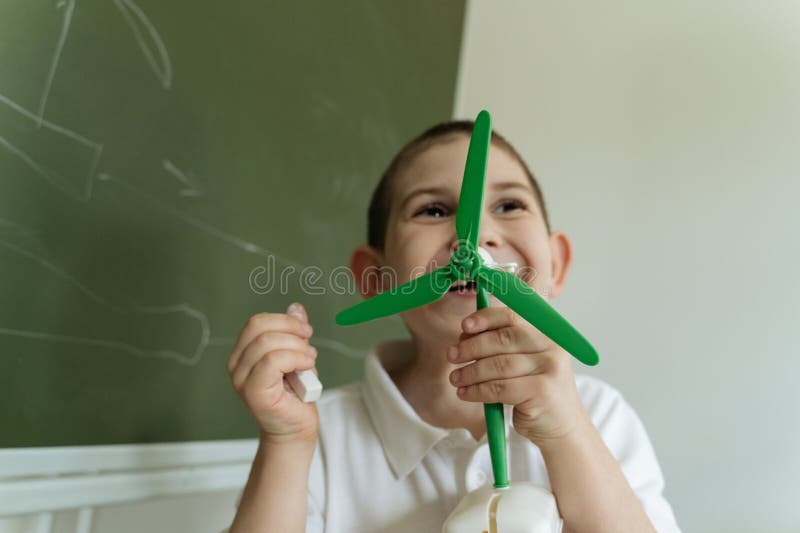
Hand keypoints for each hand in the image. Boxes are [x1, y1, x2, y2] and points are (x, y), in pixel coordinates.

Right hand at [227, 303, 318, 445]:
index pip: (256, 323)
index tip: (305, 330)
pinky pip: (272, 362)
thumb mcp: (296, 354)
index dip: (284, 320)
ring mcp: (242, 379)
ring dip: (297, 348)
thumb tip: (295, 308)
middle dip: (291, 331)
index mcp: (243, 353)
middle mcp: (236, 365)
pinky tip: (306, 367)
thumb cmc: (296, 393)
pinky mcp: (254, 392)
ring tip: (309, 360)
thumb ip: (293, 332)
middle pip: (260, 328)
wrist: (296, 428)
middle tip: (309, 345)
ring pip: (268, 344)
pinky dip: (295, 359)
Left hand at [447, 306, 589, 444]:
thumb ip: (500, 347)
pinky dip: (478, 390)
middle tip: (452, 355)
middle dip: (472, 347)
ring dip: (471, 371)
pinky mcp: (542, 391)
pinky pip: (500, 387)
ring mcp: (549, 369)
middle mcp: (551, 347)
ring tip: (455, 378)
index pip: (513, 317)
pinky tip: (465, 393)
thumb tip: (465, 335)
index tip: (464, 326)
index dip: (486, 318)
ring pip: (498, 365)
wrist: (562, 428)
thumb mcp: (523, 364)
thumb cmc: (536, 393)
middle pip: (503, 339)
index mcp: (546, 334)